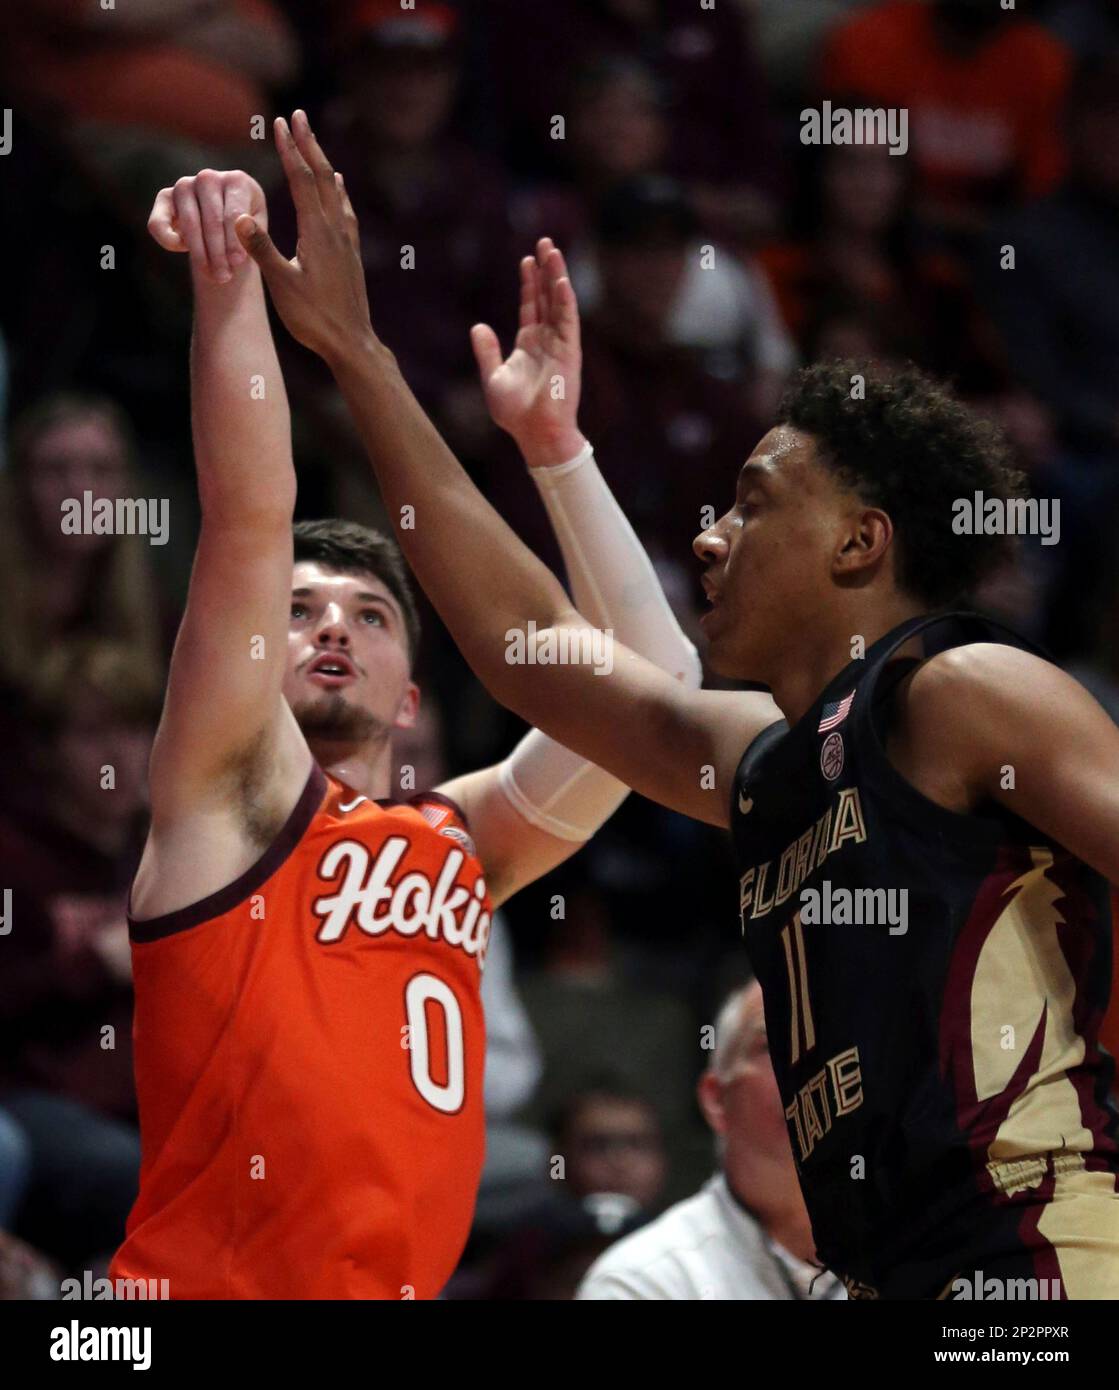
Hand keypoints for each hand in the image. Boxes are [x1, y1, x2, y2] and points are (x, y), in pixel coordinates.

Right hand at [148, 168, 265, 283]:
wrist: (226, 238)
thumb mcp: (258, 241)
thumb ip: (257, 237)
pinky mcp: (164, 197)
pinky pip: (159, 222)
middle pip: (211, 218)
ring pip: (189, 222)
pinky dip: (169, 241)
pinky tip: (183, 251)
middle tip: (224, 277)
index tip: (238, 262)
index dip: (235, 239)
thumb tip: (244, 224)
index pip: (234, 212)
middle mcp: (209, 178)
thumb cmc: (247, 238)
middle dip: (218, 252)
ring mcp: (185, 185)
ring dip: (200, 253)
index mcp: (238, 181)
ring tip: (214, 276)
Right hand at [235, 110, 371, 362]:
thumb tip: (240, 217)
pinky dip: (339, 191)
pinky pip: (345, 211)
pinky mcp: (352, 255)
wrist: (352, 343)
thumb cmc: (314, 319)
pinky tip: (340, 187)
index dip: (289, 149)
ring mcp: (346, 242)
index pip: (301, 180)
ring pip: (336, 191)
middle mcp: (336, 230)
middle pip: (322, 177)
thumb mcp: (282, 286)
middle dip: (308, 144)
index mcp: (317, 233)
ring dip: (323, 163)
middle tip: (298, 115)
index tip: (280, 122)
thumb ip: (262, 250)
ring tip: (315, 143)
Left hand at [471, 239, 585, 467]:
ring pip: (559, 303)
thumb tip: (477, 326)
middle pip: (547, 297)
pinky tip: (561, 281)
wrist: (534, 433)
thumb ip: (486, 351)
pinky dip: (565, 301)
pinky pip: (568, 321)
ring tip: (553, 251)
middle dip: (546, 269)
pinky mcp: (569, 353)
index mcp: (529, 344)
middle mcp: (547, 340)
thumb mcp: (493, 377)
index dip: (529, 282)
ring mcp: (560, 344)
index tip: (527, 259)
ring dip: (557, 277)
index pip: (531, 305)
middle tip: (545, 242)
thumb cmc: (515, 413)